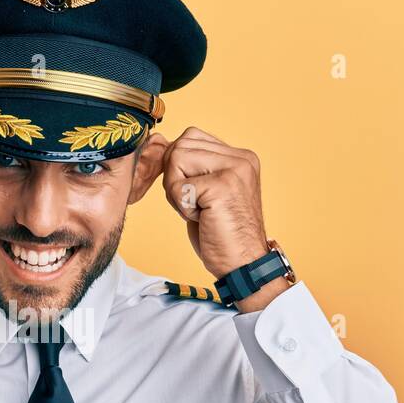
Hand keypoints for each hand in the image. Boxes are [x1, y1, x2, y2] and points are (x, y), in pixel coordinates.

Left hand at [151, 126, 291, 309]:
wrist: (243, 265)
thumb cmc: (222, 234)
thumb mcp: (208, 192)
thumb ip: (193, 167)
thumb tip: (160, 146)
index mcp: (240, 157)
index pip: (191, 137)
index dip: (179, 166)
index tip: (195, 193)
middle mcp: (241, 158)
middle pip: (180, 145)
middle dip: (175, 178)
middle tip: (196, 204)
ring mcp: (234, 170)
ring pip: (176, 159)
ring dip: (177, 191)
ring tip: (200, 209)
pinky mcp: (222, 186)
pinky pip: (177, 186)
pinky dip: (182, 207)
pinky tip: (202, 218)